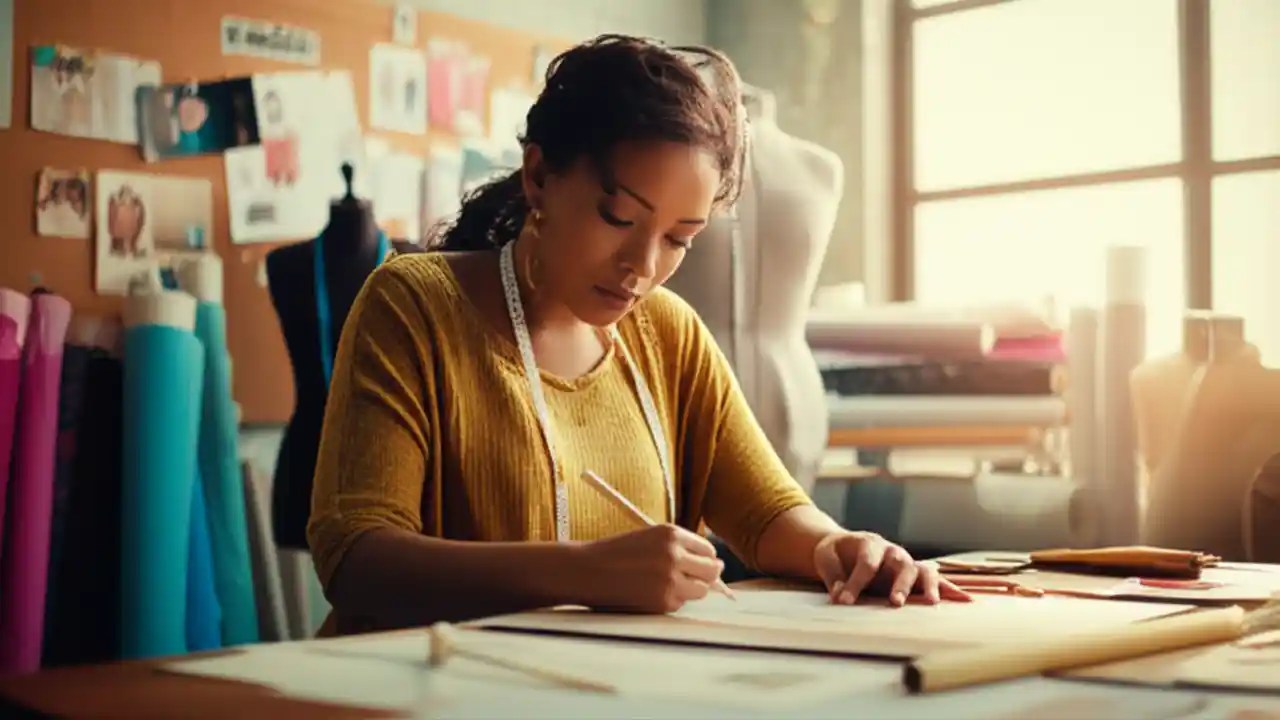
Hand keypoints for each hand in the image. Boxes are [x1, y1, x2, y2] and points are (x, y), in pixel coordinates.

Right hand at [580, 524, 725, 613]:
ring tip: (670, 586)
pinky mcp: (664, 601)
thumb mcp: (650, 538)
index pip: (707, 550)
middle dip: (708, 576)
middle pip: (712, 570)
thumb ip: (678, 547)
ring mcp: (671, 579)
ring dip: (692, 590)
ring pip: (701, 590)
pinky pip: (681, 604)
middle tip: (700, 579)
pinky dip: (672, 601)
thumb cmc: (616, 554)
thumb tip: (712, 565)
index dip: (706, 559)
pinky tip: (652, 594)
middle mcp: (675, 555)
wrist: (588, 571)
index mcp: (672, 534)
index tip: (703, 565)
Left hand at [813, 531, 970, 606]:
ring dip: (928, 586)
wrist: (844, 546)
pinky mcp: (915, 575)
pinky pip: (936, 581)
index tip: (845, 601)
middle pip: (901, 564)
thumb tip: (840, 596)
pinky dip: (951, 590)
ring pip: (923, 570)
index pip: (866, 563)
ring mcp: (906, 562)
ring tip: (932, 603)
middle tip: (895, 602)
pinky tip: (966, 601)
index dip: (856, 582)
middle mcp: (892, 551)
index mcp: (869, 543)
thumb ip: (833, 577)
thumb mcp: (826, 559)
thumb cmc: (835, 553)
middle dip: (900, 583)